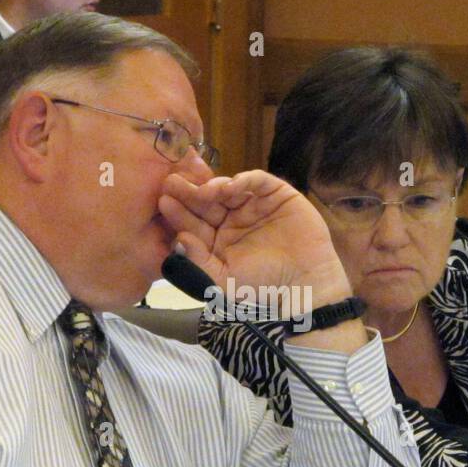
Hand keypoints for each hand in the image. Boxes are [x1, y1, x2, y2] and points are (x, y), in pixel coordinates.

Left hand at [158, 170, 352, 309]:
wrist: (304, 284)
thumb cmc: (261, 287)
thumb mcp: (223, 280)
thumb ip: (198, 262)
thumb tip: (178, 240)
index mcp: (216, 238)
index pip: (193, 222)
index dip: (179, 213)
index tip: (163, 202)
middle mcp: (232, 218)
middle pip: (207, 201)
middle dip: (190, 192)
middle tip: (172, 181)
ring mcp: (253, 204)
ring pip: (229, 188)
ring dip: (214, 186)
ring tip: (204, 190)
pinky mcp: (276, 194)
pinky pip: (258, 181)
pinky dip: (245, 180)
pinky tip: (231, 187)